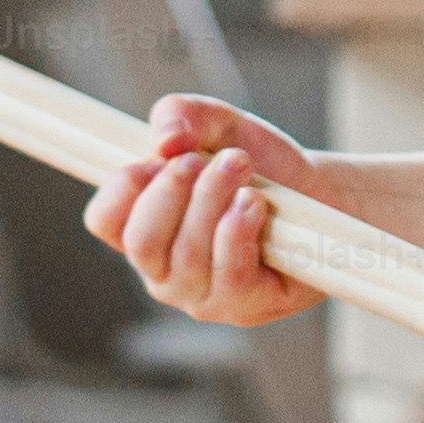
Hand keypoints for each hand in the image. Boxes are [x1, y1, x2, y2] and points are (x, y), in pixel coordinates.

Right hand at [81, 95, 328, 327]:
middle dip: (175, 188)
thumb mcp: (219, 124)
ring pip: (187, 254)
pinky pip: (229, 274)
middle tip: (211, 157)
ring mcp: (201, 295)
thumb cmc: (259, 166)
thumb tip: (163, 141)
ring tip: (241, 167)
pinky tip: (255, 204)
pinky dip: (239, 229)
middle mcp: (163, 270)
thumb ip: (182, 115)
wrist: (319, 192)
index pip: (104, 221)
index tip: (159, 157)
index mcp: (144, 228)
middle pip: (142, 240)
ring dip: (214, 198)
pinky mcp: (243, 307)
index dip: (122, 188)